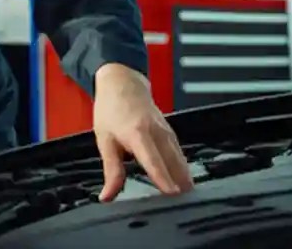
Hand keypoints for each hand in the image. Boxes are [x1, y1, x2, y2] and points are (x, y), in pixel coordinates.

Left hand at [92, 63, 193, 201]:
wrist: (123, 83)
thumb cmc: (111, 111)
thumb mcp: (104, 140)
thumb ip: (111, 170)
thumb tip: (107, 196)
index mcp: (138, 133)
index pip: (153, 160)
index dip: (163, 178)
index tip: (173, 194)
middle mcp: (158, 133)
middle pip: (174, 163)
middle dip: (179, 186)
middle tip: (181, 208)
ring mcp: (168, 132)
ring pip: (181, 161)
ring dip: (183, 180)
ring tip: (186, 203)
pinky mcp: (172, 134)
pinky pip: (180, 156)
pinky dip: (182, 171)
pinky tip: (183, 186)